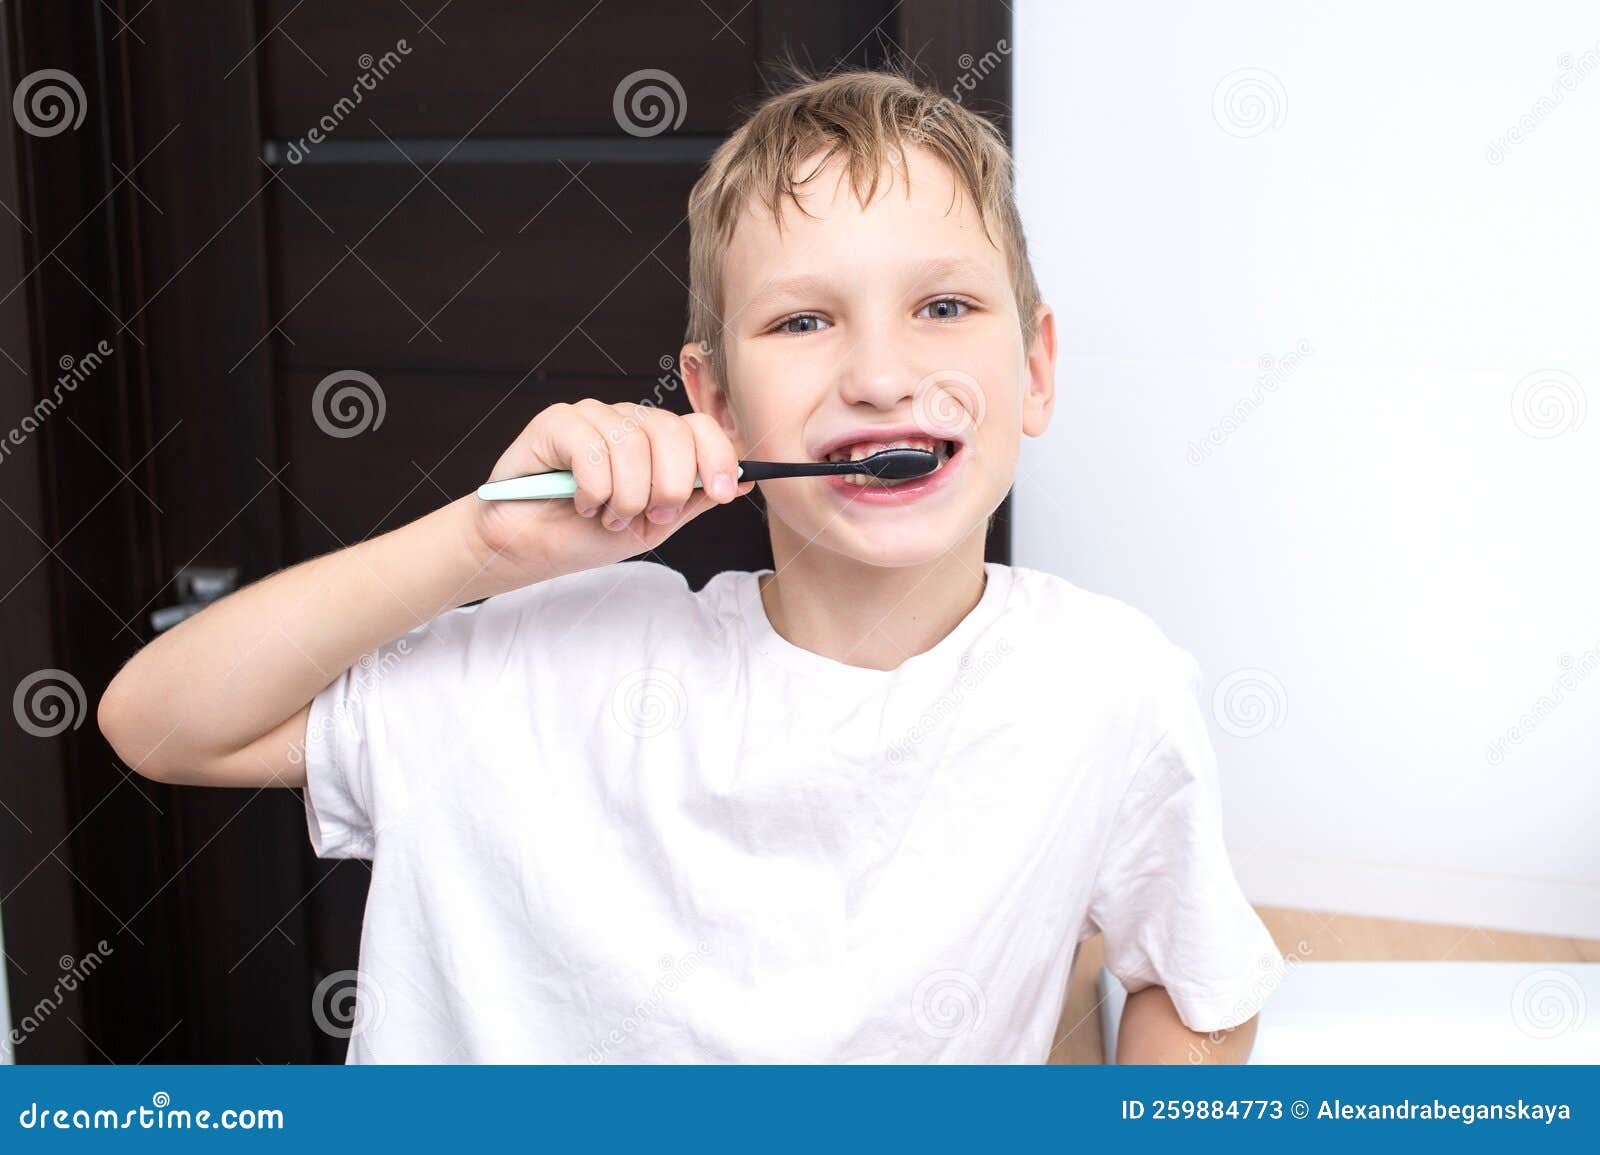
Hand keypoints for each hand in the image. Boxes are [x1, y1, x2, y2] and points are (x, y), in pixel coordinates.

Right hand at [466, 400, 755, 589]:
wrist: (530, 549)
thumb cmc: (588, 535)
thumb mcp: (655, 525)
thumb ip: (696, 499)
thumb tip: (749, 478)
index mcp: (657, 441)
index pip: (700, 428)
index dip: (717, 458)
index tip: (723, 494)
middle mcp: (627, 422)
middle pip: (671, 433)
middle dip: (668, 487)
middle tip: (646, 516)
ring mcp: (592, 417)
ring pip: (632, 446)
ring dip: (624, 497)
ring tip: (606, 517)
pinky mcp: (555, 423)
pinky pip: (591, 448)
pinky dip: (592, 489)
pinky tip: (579, 502)